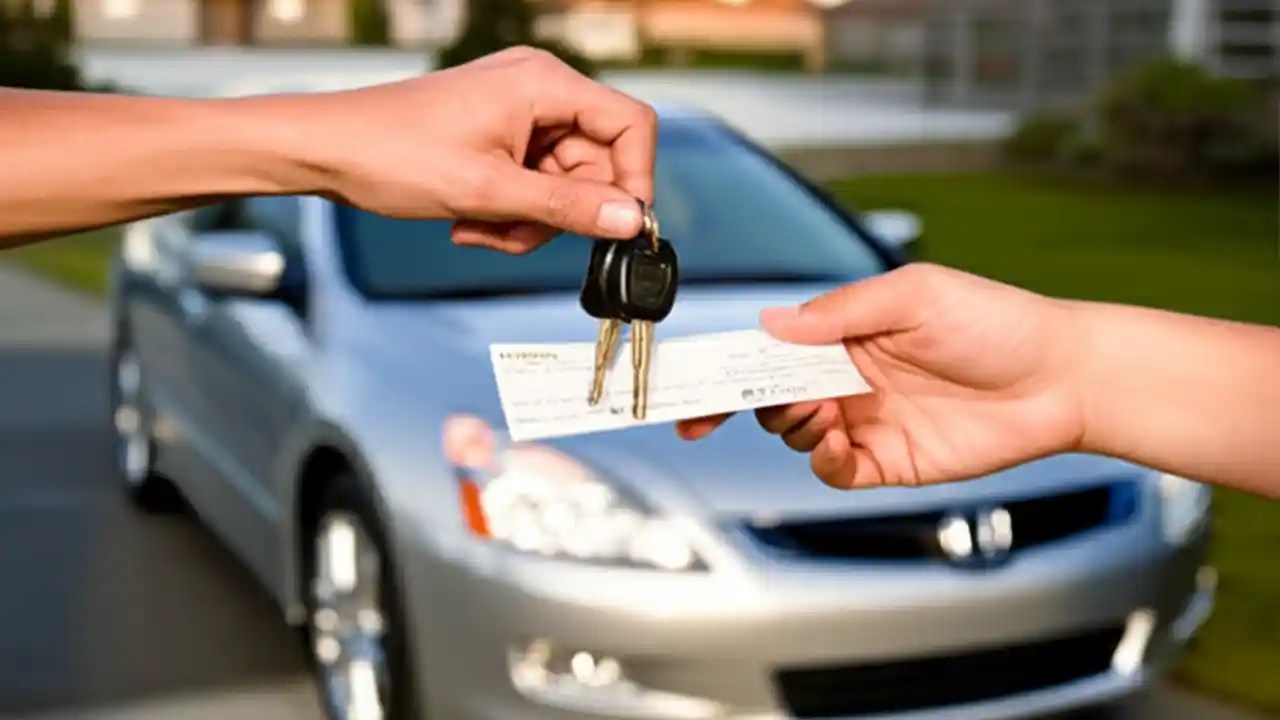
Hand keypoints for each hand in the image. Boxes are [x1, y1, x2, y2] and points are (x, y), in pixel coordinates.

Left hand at [300, 46, 655, 252]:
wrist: (328, 150)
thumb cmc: (393, 153)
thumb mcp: (488, 192)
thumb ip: (566, 208)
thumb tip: (630, 220)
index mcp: (544, 83)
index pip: (630, 124)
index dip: (634, 179)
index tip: (616, 226)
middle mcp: (539, 90)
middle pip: (597, 164)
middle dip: (561, 213)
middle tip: (516, 235)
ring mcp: (520, 113)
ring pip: (564, 185)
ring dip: (530, 221)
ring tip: (481, 228)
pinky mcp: (503, 136)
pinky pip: (534, 185)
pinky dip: (511, 213)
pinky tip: (472, 222)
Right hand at [677, 264, 1088, 488]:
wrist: (1059, 376)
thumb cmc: (994, 321)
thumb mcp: (912, 295)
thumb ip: (839, 312)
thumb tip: (771, 324)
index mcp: (844, 335)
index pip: (770, 351)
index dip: (726, 368)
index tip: (688, 384)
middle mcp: (847, 379)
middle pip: (770, 397)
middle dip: (752, 402)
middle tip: (772, 396)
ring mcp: (866, 421)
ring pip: (795, 434)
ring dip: (792, 425)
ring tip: (822, 411)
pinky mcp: (890, 461)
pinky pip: (835, 471)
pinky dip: (820, 461)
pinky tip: (833, 443)